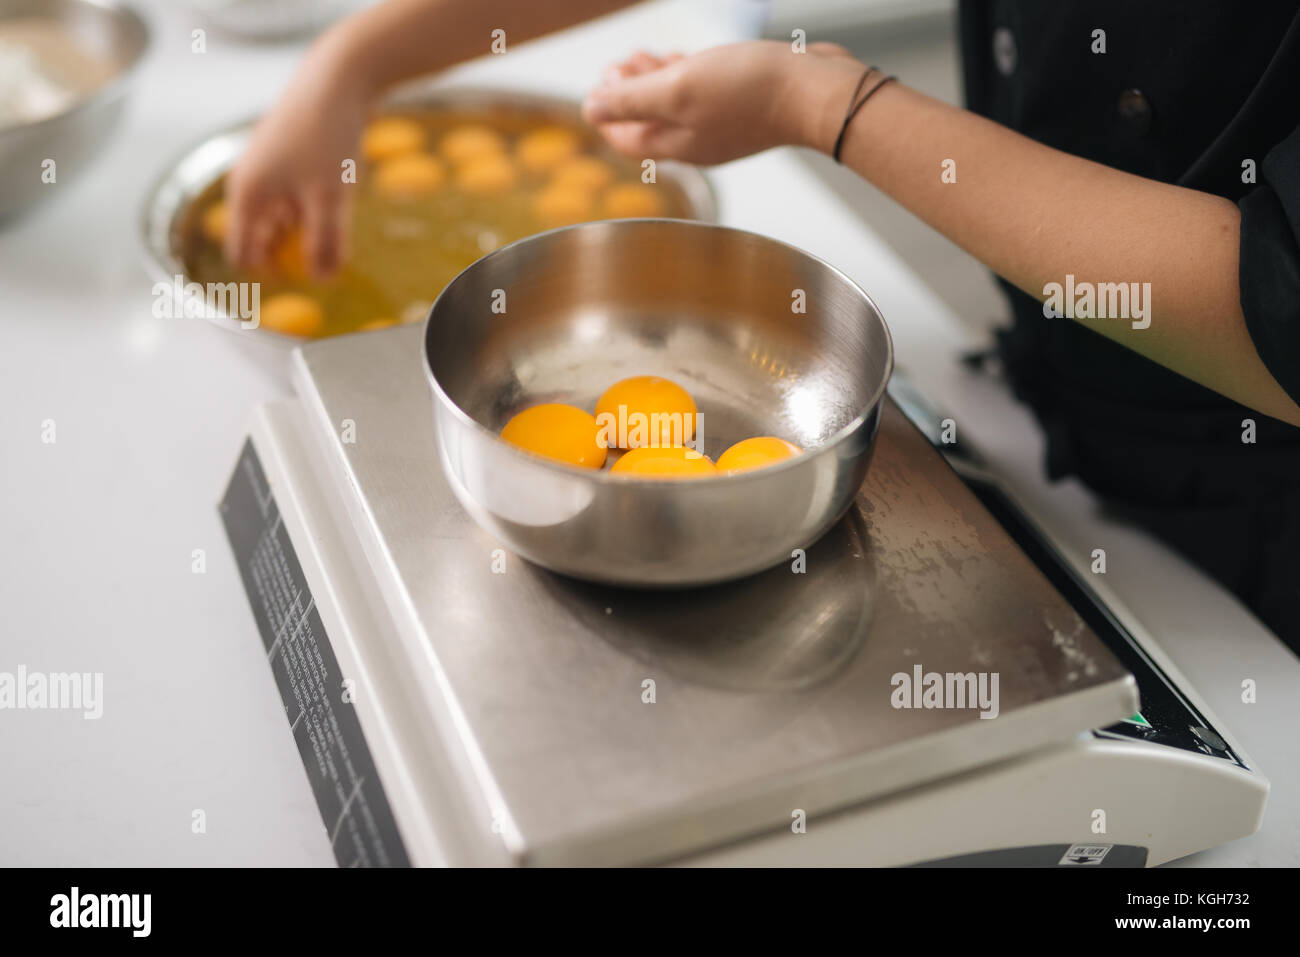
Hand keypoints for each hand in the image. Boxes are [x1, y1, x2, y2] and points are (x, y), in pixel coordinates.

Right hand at [223, 41, 368, 277]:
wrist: (339, 77)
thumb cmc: (327, 137)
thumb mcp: (330, 198)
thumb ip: (325, 243)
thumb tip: (323, 280)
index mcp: (247, 195)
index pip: (243, 254)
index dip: (268, 276)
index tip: (302, 285)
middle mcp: (251, 181)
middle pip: (263, 238)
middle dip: (291, 256)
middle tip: (328, 263)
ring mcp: (270, 168)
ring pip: (284, 218)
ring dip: (306, 232)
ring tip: (336, 231)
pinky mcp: (290, 158)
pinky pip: (298, 197)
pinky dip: (314, 208)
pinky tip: (339, 202)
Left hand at [582, 41, 864, 164]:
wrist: (815, 92)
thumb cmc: (750, 91)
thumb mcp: (676, 89)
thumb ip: (632, 101)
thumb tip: (591, 110)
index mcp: (677, 145)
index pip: (627, 139)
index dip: (606, 114)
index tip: (599, 86)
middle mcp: (698, 141)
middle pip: (649, 123)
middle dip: (627, 94)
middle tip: (616, 65)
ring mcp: (722, 125)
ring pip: (676, 106)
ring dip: (654, 81)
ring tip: (641, 56)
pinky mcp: (745, 107)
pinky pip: (704, 95)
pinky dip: (686, 77)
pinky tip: (683, 56)